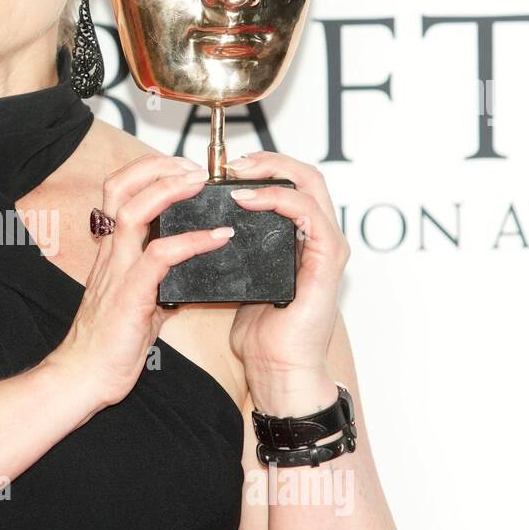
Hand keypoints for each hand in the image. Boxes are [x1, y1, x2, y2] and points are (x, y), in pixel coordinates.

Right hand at [46, 154, 235, 409]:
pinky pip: (160, 256)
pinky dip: (192, 242)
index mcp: (113, 252)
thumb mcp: (141, 302)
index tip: (181, 167)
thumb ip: (161, 282)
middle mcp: (112, 254)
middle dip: (157, 166)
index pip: (120, 193)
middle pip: (120, 188)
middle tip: (193, 165)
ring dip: (170, 190)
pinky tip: (218, 239)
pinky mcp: (130, 295)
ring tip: (201, 183)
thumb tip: (190, 274)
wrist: (85, 377)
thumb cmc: (110, 344)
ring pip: (135, 211)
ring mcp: (118, 271)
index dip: (148, 171)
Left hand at [225, 150, 349, 395]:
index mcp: (300, 238)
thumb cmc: (260, 332)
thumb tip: (201, 228)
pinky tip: (246, 201)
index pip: (291, 182)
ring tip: (235, 176)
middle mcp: (320, 236)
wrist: (277, 369)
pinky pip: (307, 213)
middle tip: (229, 163)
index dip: (260, 166)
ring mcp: (327, 246)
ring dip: (270, 172)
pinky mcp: (327, 259)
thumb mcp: (240, 279)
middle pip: (304, 174)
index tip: (222, 169)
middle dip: (266, 160)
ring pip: (310, 184)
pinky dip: (277, 199)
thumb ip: (234, 251)